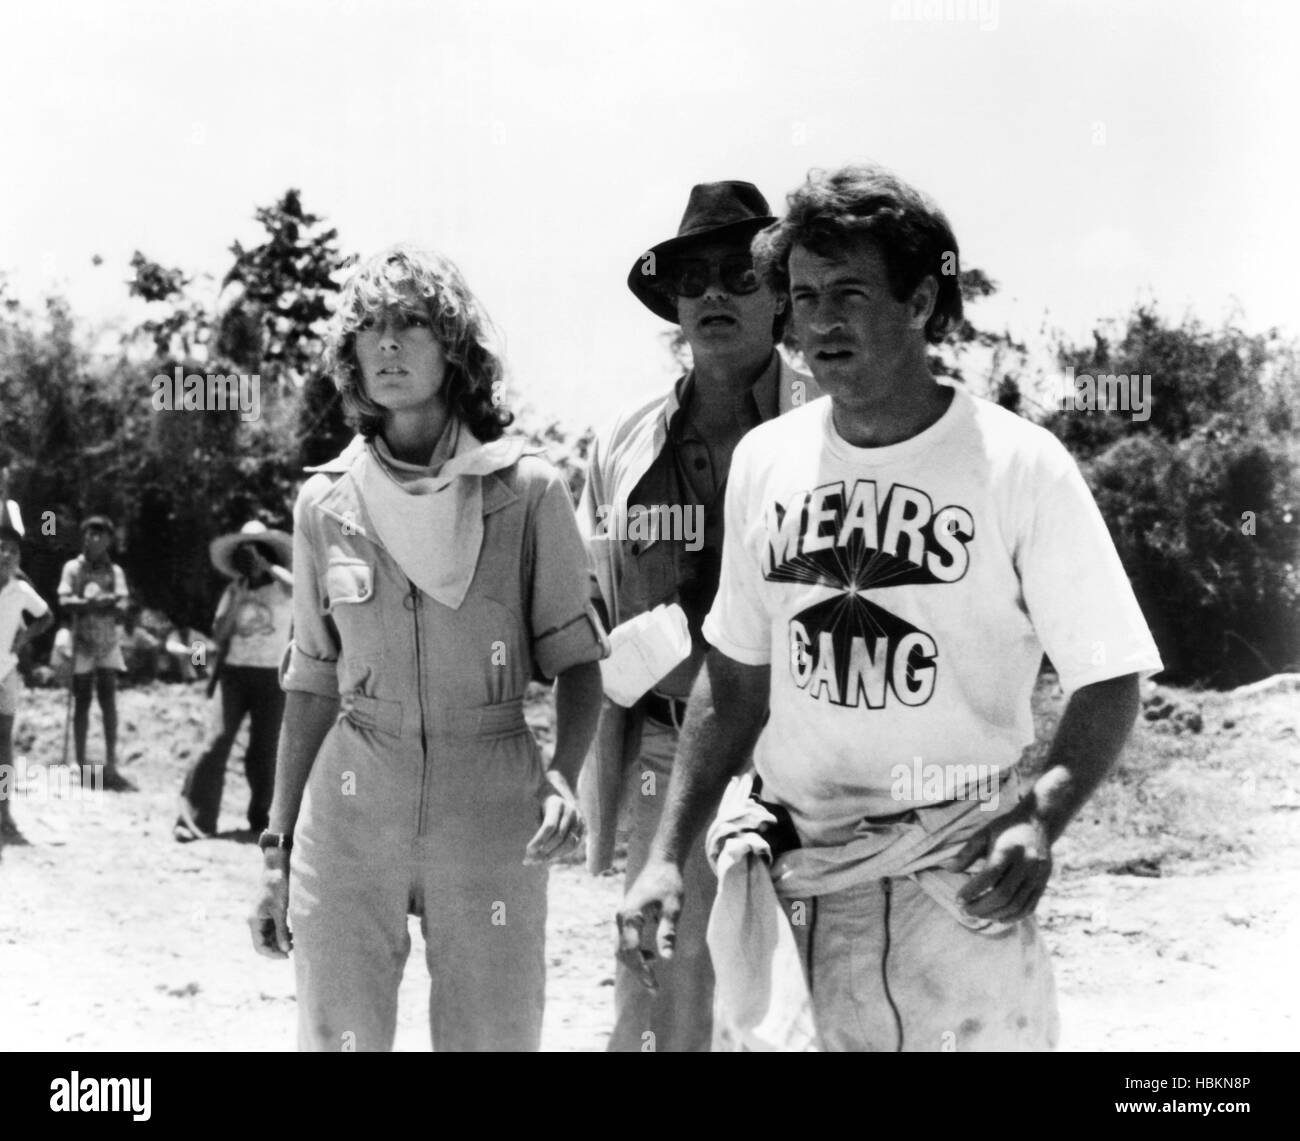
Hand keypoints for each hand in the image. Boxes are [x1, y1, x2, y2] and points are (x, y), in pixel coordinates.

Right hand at [249, 857, 292, 957]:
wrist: (277, 870)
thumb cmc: (277, 888)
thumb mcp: (281, 911)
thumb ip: (282, 931)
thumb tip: (285, 950)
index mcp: (254, 921)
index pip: (260, 946)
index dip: (272, 954)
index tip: (287, 956)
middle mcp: (255, 921)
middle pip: (264, 943)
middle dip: (277, 948)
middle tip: (294, 950)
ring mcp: (262, 918)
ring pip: (269, 937)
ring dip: (280, 941)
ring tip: (296, 941)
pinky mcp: (268, 914)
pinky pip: (273, 929)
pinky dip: (282, 933)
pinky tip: (293, 933)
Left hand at [523, 768, 583, 865]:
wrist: (556, 788)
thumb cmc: (537, 799)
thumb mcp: (531, 804)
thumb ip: (529, 822)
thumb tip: (526, 849)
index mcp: (556, 802)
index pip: (549, 826)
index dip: (538, 841)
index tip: (527, 850)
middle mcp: (571, 810)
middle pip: (559, 837)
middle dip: (544, 851)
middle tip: (530, 860)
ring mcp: (579, 818)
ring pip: (568, 843)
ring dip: (553, 855)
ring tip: (538, 861)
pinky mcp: (583, 827)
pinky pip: (574, 844)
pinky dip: (562, 853)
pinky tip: (549, 857)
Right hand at [615, 857, 684, 991]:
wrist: (661, 863)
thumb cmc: (669, 883)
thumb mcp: (673, 908)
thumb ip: (668, 932)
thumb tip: (668, 958)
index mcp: (630, 916)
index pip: (631, 950)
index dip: (641, 969)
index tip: (654, 984)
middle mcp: (620, 918)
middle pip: (622, 953)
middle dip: (637, 972)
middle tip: (655, 989)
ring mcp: (620, 917)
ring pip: (621, 949)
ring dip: (634, 963)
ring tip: (652, 977)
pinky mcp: (625, 916)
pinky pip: (623, 941)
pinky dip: (633, 953)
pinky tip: (650, 956)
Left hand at [949, 806, 1052, 923]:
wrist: (1037, 823)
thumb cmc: (1004, 829)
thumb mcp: (983, 834)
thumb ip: (967, 853)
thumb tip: (949, 870)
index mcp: (1009, 850)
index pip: (990, 876)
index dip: (972, 891)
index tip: (958, 899)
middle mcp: (1026, 864)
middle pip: (1003, 895)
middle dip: (981, 907)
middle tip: (965, 911)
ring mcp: (1038, 876)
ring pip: (1016, 904)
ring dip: (994, 914)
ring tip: (977, 914)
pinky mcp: (1043, 884)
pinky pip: (1029, 907)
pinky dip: (1012, 917)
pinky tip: (997, 918)